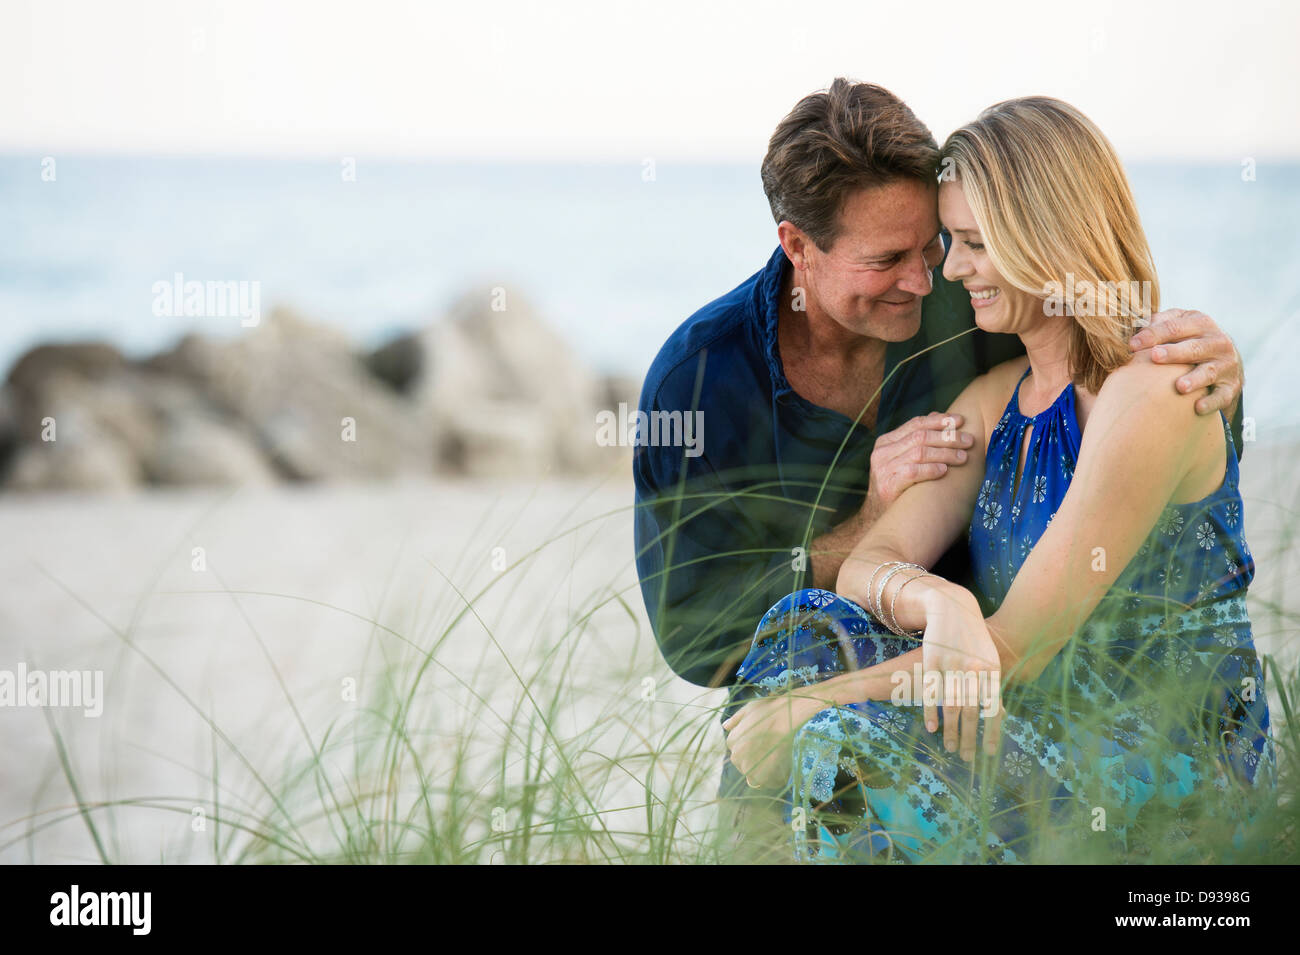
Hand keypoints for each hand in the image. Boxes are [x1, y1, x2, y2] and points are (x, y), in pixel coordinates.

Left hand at [721, 693, 826, 788]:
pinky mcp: (761, 775)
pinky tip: (780, 774)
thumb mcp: (748, 708)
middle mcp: (736, 755)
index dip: (750, 748)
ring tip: (776, 765)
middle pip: (742, 764)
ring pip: (751, 775)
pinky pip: (762, 783)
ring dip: (761, 772)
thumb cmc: (769, 710)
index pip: (736, 750)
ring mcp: (748, 766)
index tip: (761, 745)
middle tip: (770, 754)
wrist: (786, 716)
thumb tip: (725, 726)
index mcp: (731, 740)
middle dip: (754, 761)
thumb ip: (735, 719)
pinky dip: (770, 781)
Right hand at [865, 412, 975, 514]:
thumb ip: (917, 439)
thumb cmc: (899, 487)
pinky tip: (945, 471)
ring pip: (919, 452)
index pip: (915, 424)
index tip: (960, 420)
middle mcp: (881, 453)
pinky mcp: (887, 487)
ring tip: (962, 457)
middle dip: (947, 437)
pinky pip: (912, 472)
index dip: (939, 421)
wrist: (881, 520)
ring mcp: (883, 470)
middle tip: (968, 441)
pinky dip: (931, 470)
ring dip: (944, 453)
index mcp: (886, 442)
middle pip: (920, 436)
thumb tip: (939, 415)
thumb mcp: (903, 460)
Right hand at [918, 588, 1002, 762]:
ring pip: (951, 705)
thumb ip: (991, 685)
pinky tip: (932, 728)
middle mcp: (972, 670)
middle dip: (969, 738)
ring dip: (951, 730)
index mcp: (991, 671)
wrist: (954, 608)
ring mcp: (951, 666)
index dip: (991, 732)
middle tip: (966, 758)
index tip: (989, 754)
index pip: (992, 708)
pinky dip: (931, 712)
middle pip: (971, 711)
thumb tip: (998, 714)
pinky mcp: (932, 662)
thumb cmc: (974, 638)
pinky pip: (931, 693)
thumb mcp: (989, 659)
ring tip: (950, 749)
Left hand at [1129, 308, 1242, 415]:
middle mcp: (1217, 342)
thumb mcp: (1180, 324)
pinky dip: (1211, 402)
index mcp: (1201, 323)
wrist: (1227, 360)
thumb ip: (1159, 322)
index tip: (1132, 345)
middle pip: (1193, 348)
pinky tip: (1197, 407)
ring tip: (1180, 386)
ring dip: (1195, 379)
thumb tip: (1136, 327)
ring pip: (1209, 372)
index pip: (1175, 327)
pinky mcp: (1231, 386)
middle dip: (1174, 353)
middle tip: (1155, 356)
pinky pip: (1222, 395)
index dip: (1153, 334)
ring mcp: (1226, 365)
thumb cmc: (1190, 340)